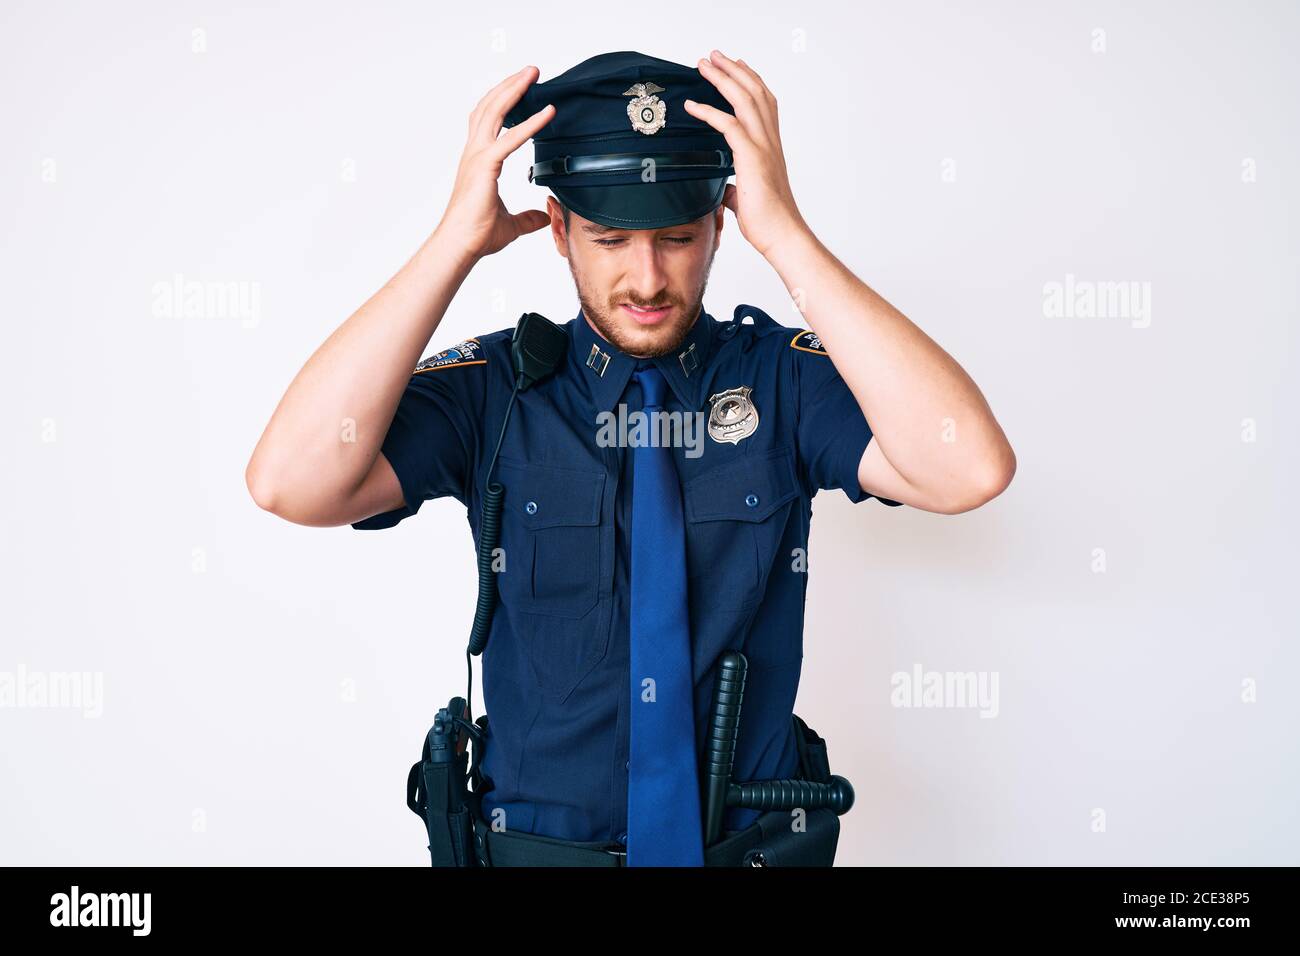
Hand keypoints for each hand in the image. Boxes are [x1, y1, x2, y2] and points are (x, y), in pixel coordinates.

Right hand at [435, 66, 555, 260]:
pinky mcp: (485, 165)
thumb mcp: (511, 225)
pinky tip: (548, 112)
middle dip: (510, 85)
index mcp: (478, 161)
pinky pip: (511, 138)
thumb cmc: (477, 236)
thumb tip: (544, 218)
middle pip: (490, 107)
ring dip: (515, 89)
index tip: (522, 89)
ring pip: (494, 111)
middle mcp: (475, 153)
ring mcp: (477, 156)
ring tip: (533, 74)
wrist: (460, 247)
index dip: (504, 102)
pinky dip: (531, 123)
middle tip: (531, 71)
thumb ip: (528, 219)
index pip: (489, 121)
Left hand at [684, 51, 807, 259]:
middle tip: (713, 55)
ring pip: (744, 99)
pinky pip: (728, 124)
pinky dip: (708, 111)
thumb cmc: (768, 222)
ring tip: (704, 64)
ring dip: (722, 78)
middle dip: (733, 69)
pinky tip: (692, 105)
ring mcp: (763, 146)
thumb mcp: (747, 199)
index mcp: (771, 146)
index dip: (750, 80)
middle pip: (754, 91)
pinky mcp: (752, 157)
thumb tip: (726, 190)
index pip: (764, 102)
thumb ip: (735, 189)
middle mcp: (770, 140)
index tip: (735, 66)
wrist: (782, 235)